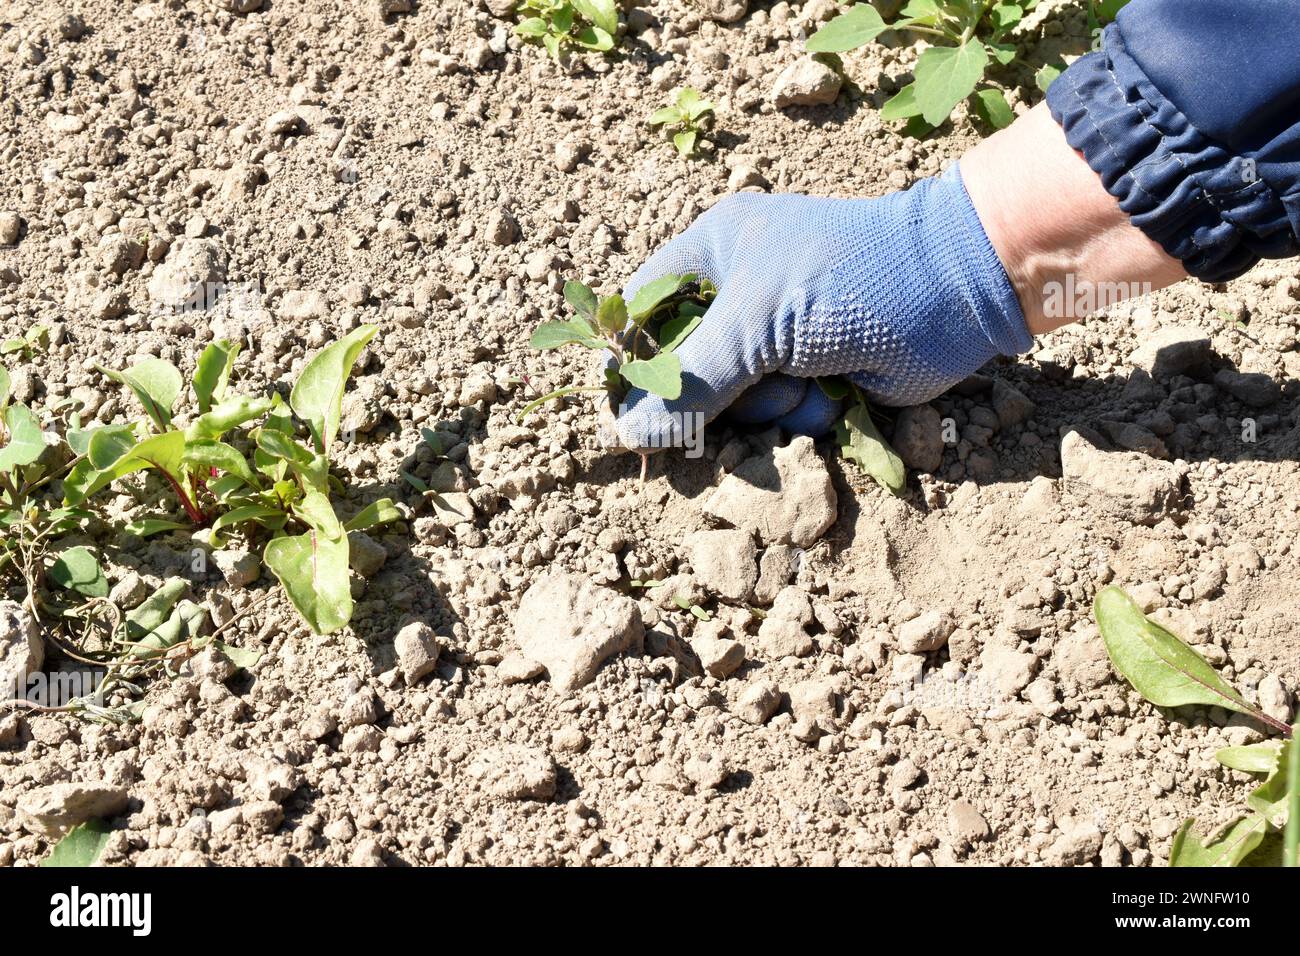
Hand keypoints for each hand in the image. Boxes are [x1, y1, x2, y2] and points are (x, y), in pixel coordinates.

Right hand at [613, 165, 1033, 452]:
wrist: (955, 293)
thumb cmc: (846, 281)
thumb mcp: (753, 322)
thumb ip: (689, 381)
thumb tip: (628, 433)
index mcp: (711, 253)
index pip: (640, 310)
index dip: (630, 359)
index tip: (630, 406)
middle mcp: (738, 294)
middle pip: (684, 369)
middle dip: (711, 394)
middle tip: (742, 392)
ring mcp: (776, 338)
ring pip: (732, 403)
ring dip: (762, 409)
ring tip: (799, 388)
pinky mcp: (812, 375)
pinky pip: (778, 417)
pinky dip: (800, 417)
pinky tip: (827, 400)